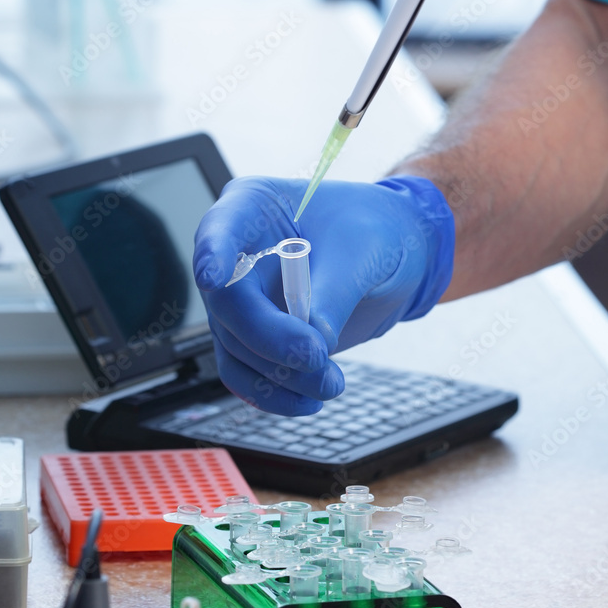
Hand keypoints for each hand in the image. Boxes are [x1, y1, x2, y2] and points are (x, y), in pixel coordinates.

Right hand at [193, 176, 453, 415]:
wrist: (395, 254)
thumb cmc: (376, 229)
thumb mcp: (363, 252)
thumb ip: (333, 296)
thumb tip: (312, 344)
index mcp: (253, 207)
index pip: (219, 229)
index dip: (212, 253)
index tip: (214, 277)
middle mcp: (237, 254)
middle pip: (226, 302)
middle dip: (269, 338)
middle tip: (315, 357)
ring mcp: (243, 298)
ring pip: (236, 346)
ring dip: (280, 376)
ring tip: (331, 383)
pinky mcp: (256, 336)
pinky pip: (247, 372)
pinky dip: (274, 393)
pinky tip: (309, 400)